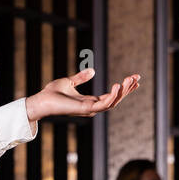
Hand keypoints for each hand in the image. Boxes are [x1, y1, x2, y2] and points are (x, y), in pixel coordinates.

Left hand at [24, 68, 139, 121]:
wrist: (41, 100)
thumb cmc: (52, 93)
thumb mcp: (69, 82)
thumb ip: (81, 77)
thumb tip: (92, 70)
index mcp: (90, 101)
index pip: (111, 96)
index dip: (123, 88)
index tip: (133, 78)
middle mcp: (92, 107)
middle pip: (115, 99)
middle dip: (127, 89)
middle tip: (137, 77)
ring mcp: (90, 109)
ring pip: (113, 102)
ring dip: (123, 91)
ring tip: (130, 79)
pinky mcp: (86, 109)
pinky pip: (104, 103)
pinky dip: (112, 95)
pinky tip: (118, 85)